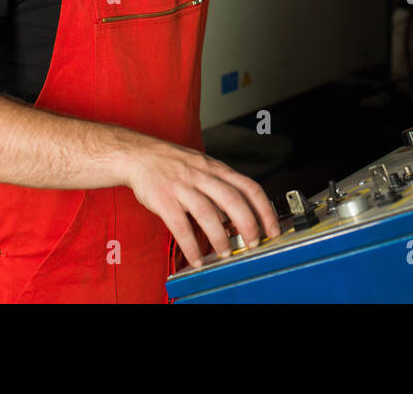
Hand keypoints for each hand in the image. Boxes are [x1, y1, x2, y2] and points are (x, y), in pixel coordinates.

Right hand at [120, 134, 281, 267]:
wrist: (139, 155)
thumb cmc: (173, 164)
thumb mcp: (203, 168)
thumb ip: (221, 189)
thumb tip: (238, 218)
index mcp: (216, 169)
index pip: (249, 187)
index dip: (264, 209)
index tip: (273, 228)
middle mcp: (202, 175)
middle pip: (233, 199)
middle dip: (248, 224)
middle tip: (253, 244)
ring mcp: (182, 186)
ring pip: (207, 213)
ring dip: (219, 237)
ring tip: (226, 253)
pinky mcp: (163, 199)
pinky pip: (180, 225)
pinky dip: (190, 245)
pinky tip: (196, 258)